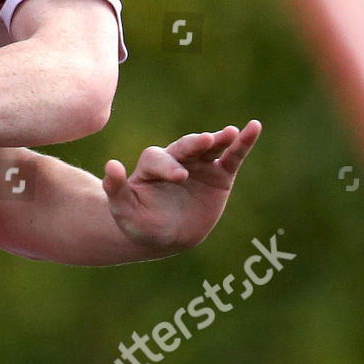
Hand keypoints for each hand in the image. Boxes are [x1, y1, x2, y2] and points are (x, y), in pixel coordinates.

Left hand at [102, 121, 261, 253]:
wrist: (165, 236)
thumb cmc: (140, 222)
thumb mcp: (124, 210)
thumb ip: (116, 188)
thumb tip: (110, 164)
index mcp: (151, 166)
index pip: (158, 159)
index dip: (168, 166)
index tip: (179, 177)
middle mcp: (175, 160)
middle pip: (184, 147)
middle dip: (194, 144)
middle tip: (205, 142)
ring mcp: (198, 165)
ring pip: (209, 148)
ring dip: (219, 139)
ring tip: (231, 133)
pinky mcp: (219, 175)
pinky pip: (232, 157)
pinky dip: (243, 143)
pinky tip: (253, 128)